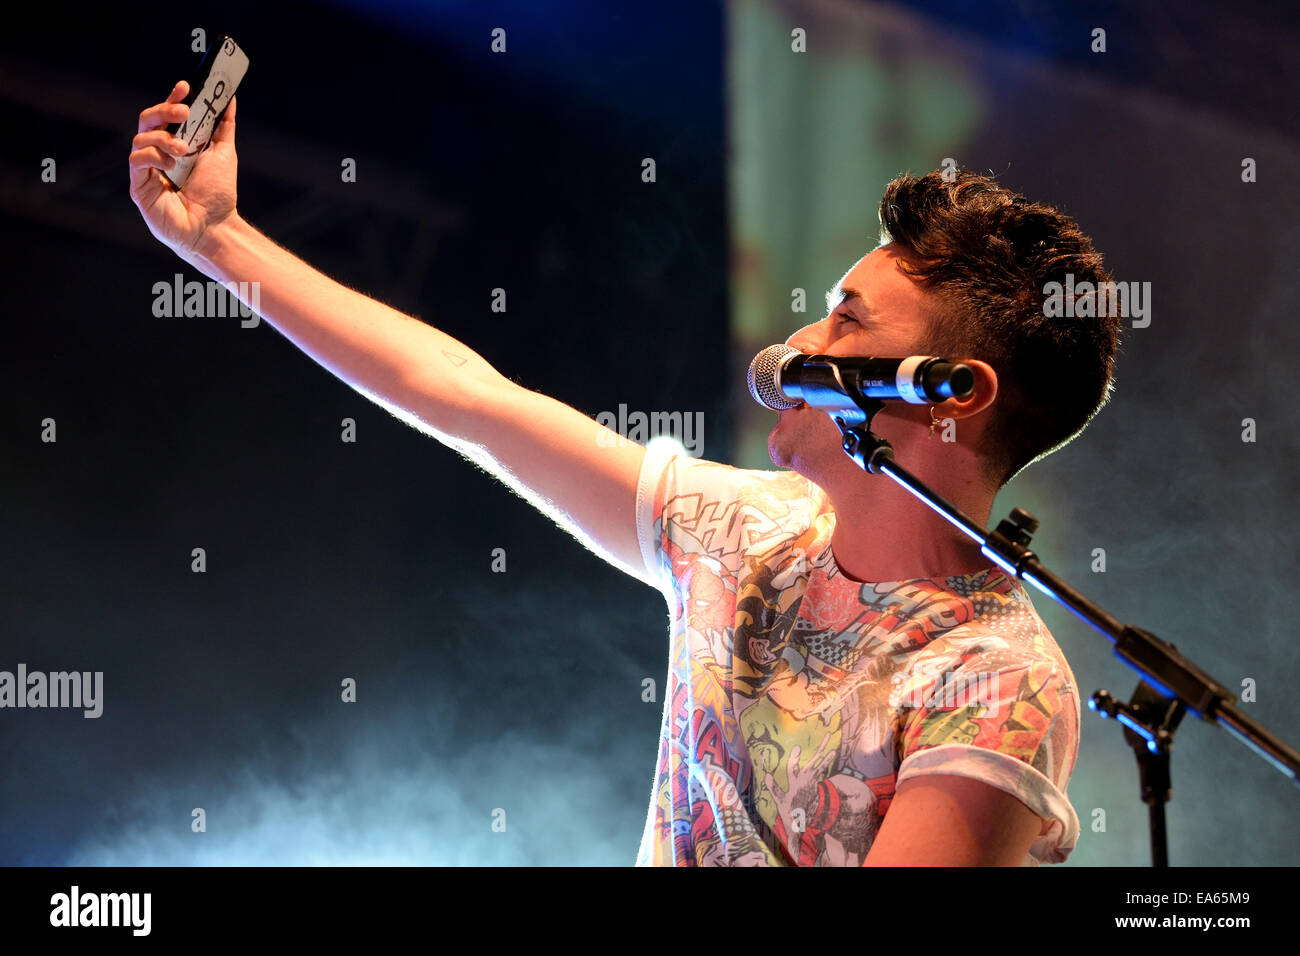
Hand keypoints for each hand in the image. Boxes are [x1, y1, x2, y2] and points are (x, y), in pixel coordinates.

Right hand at [128, 80, 239, 260]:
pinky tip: (171, 165)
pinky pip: (137, 160)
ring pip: (141, 138)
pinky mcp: (138, 186)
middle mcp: (158, 154)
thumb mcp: (223, 153)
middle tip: (184, 112)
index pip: (166, 115)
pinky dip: (154, 156)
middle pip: (148, 121)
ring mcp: (146, 170)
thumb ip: (223, 126)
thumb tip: (229, 97)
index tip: (186, 87)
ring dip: (164, 138)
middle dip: (165, 111)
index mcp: (174, 144)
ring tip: (184, 150)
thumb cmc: (217, 194)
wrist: (214, 226)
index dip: (172, 99)